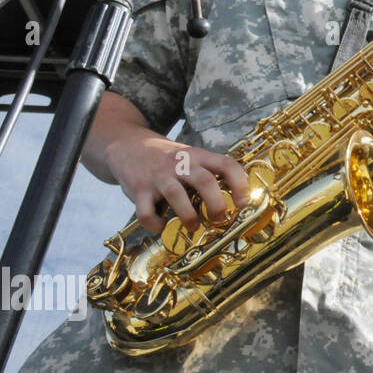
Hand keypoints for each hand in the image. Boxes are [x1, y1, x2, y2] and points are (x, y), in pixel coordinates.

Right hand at [104, 132, 249, 233]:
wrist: (128, 146)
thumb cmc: (169, 160)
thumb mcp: (191, 158)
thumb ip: (210, 173)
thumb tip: (236, 201)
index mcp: (198, 156)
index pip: (226, 164)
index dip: (240, 183)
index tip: (243, 203)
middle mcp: (180, 164)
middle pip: (205, 181)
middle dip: (216, 204)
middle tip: (219, 218)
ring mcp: (159, 176)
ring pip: (177, 195)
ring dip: (189, 216)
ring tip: (194, 226)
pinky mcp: (139, 189)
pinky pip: (146, 211)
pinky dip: (155, 223)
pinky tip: (161, 225)